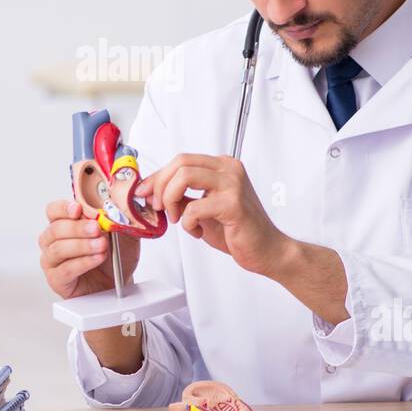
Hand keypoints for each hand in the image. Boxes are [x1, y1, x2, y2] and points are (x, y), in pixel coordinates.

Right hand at [37, 199, 141, 299]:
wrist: (119, 282)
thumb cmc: (114, 255)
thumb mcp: (119, 231)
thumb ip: (114, 217)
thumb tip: (112, 205)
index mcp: (64, 224)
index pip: (54, 211)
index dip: (63, 208)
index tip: (78, 209)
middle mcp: (53, 241)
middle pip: (55, 229)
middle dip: (78, 228)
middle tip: (96, 228)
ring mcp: (52, 261)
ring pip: (58, 249)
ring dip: (82, 246)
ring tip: (101, 245)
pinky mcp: (57, 280)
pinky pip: (66, 269)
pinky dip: (83, 262)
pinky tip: (97, 258)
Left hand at [136, 154, 290, 276]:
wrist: (267, 251)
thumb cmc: (237, 231)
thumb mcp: (203, 208)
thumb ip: (183, 196)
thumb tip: (151, 190)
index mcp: (222, 166)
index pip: (182, 160)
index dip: (158, 176)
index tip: (144, 192)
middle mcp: (229, 169)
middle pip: (180, 162)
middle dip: (160, 185)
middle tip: (157, 207)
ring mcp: (233, 184)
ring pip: (184, 176)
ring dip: (170, 199)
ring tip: (178, 218)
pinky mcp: (233, 204)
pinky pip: (194, 207)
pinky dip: (188, 222)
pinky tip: (198, 231)